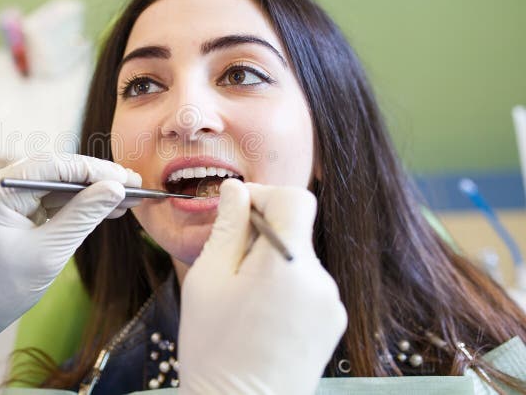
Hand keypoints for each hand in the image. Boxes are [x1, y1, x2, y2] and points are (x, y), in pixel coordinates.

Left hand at [0, 154, 140, 368]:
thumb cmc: (1, 291)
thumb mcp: (49, 253)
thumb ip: (83, 215)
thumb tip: (115, 189)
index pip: (51, 166)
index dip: (93, 170)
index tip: (127, 179)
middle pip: (52, 170)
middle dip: (93, 179)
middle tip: (132, 186)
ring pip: (51, 182)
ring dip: (85, 191)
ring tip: (123, 199)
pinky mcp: (5, 207)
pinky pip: (43, 197)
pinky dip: (70, 204)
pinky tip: (100, 208)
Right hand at [178, 179, 346, 394]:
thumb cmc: (215, 350)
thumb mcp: (208, 280)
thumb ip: (227, 228)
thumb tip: (236, 190)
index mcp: (287, 263)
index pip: (294, 198)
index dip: (264, 195)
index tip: (237, 211)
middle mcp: (320, 279)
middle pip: (296, 230)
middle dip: (261, 235)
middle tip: (226, 264)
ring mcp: (331, 303)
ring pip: (299, 259)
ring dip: (272, 265)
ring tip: (241, 301)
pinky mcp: (333, 323)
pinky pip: (308, 287)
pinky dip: (286, 289)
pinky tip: (261, 319)